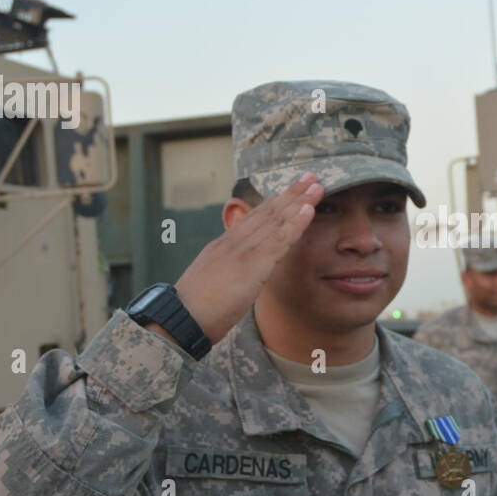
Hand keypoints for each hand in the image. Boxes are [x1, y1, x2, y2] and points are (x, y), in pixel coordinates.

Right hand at [159, 173, 322, 346]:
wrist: (179, 319)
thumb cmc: (193, 311)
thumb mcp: (211, 283)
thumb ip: (227, 273)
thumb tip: (237, 277)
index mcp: (223, 246)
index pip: (253, 218)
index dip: (273, 202)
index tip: (289, 188)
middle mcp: (233, 242)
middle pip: (267, 212)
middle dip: (290, 194)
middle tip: (310, 176)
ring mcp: (242, 251)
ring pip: (275, 221)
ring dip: (299, 202)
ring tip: (317, 185)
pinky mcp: (251, 264)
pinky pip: (279, 240)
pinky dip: (296, 224)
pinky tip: (309, 210)